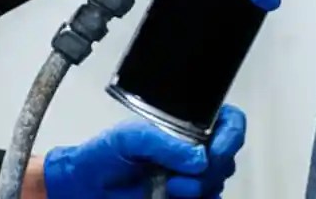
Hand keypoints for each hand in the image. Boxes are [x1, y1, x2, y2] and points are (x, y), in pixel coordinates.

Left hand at [40, 106, 245, 198]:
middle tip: (181, 176)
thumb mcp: (131, 138)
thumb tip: (199, 157)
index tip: (215, 152)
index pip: (229, 122)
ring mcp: (190, 178)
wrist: (84, 189)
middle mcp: (193, 151)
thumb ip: (165, 143)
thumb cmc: (102, 156)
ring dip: (197, 189)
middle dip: (211, 169)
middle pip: (228, 158)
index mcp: (186, 127)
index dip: (231, 135)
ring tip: (169, 188)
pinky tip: (171, 197)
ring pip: (218, 184)